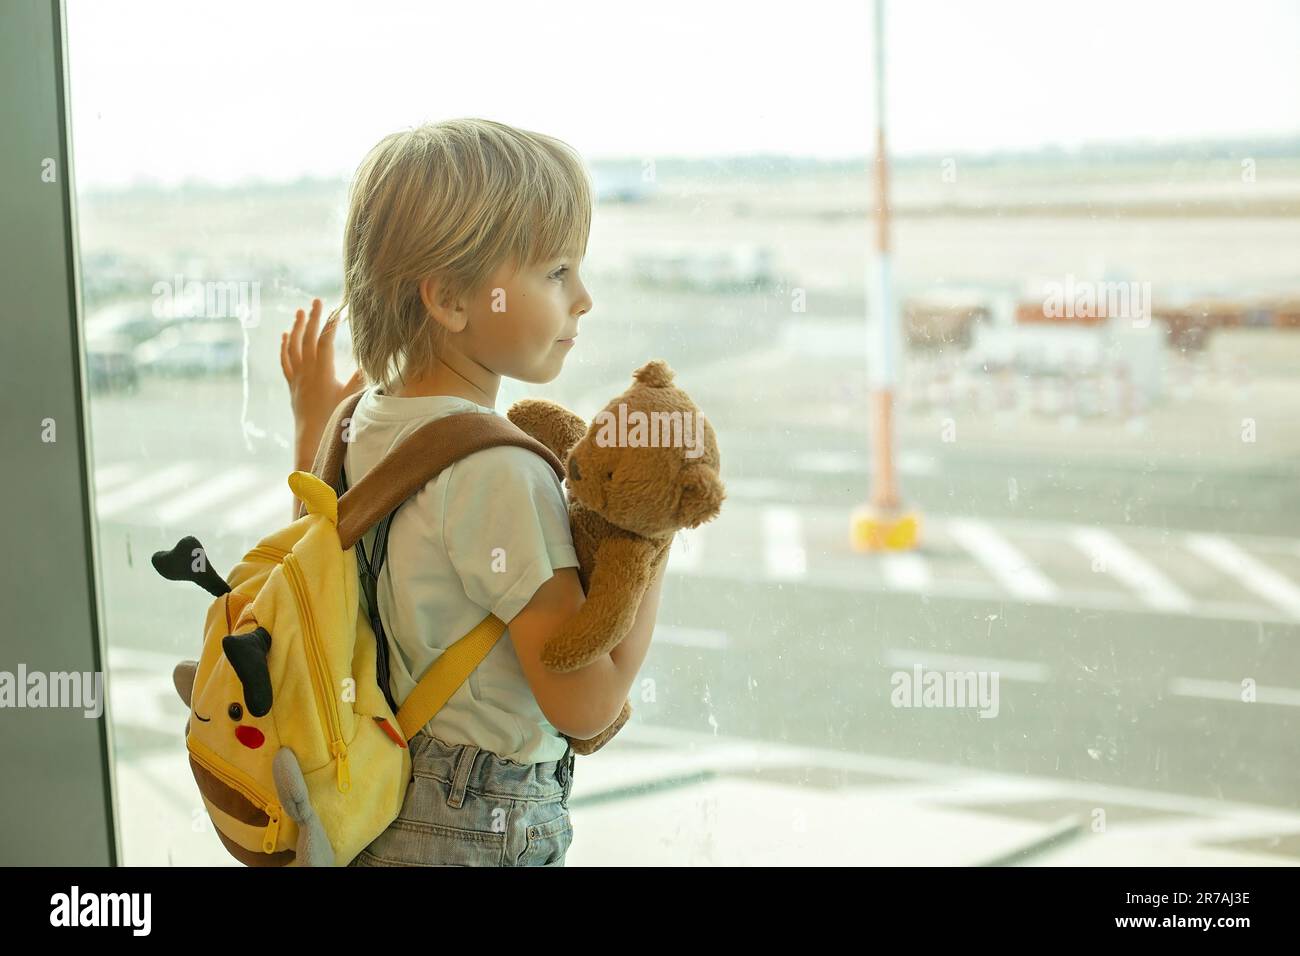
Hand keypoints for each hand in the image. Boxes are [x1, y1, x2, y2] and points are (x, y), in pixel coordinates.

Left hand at [281, 298, 363, 449]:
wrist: (312, 435)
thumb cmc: (335, 417)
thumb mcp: (351, 398)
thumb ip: (359, 379)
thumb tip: (368, 361)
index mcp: (323, 372)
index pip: (325, 341)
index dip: (331, 325)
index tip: (337, 311)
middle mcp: (307, 371)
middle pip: (307, 338)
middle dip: (312, 317)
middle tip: (316, 300)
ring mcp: (297, 376)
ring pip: (293, 346)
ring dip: (296, 327)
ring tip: (299, 312)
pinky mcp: (292, 384)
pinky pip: (285, 361)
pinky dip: (284, 346)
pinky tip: (285, 336)